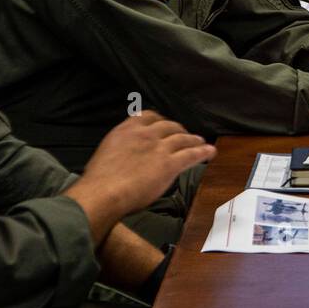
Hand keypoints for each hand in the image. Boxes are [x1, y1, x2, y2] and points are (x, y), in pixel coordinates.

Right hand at [73, 111, 215, 220]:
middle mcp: (145, 134)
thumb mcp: (106, 153)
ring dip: (193, 139)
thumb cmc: (98, 180)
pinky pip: (191, 155)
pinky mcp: (170, 164)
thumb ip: (120, 148)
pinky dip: (203, 152)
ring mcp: (159, 148)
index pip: (148, 116)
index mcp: (127, 129)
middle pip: (168, 126)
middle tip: (183, 135)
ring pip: (182, 138)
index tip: (163, 124)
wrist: (103, 192)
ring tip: (199, 141)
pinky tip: (210, 152)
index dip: (159, 120)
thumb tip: (123, 155)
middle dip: (178, 129)